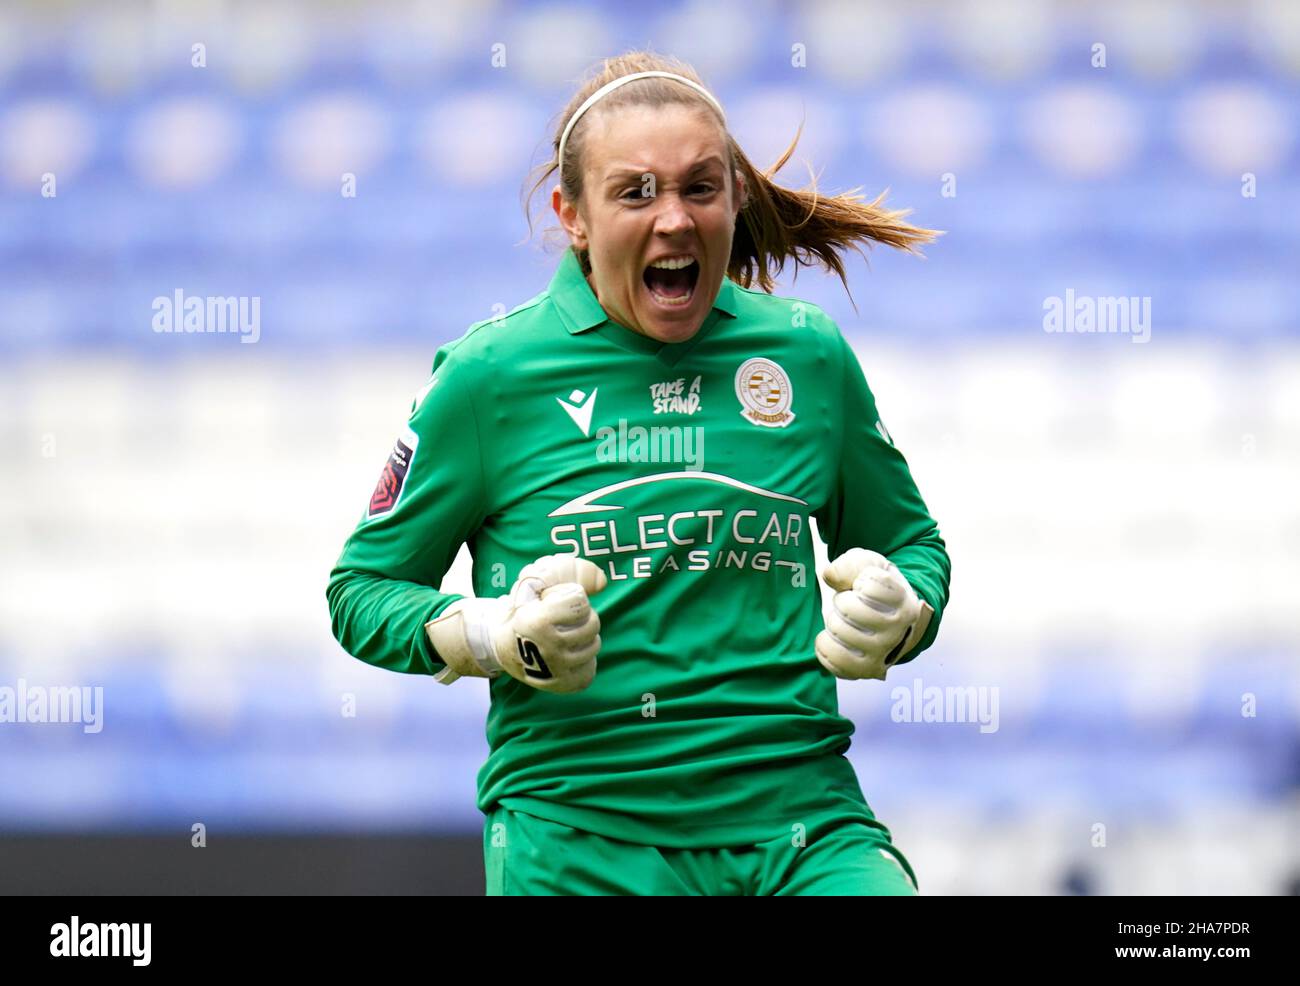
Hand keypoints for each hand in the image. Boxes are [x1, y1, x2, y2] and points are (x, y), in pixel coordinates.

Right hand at [427, 554, 606, 692]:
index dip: (571, 596)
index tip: (556, 601)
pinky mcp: (563, 685)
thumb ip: (565, 572)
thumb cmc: (523, 611)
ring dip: (584, 637)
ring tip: (565, 636)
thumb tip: (603, 581)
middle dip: (581, 616)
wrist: (503, 647)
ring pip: (594, 644)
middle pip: (592, 623)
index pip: (580, 601)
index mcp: (538, 622)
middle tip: (564, 619)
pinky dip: (583, 660)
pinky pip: (590, 668)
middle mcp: (549, 648)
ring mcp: (557, 670)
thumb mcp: (533, 584)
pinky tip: (566, 654)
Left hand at [815, 548, 925, 680]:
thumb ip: (850, 564)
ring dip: (833, 622)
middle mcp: (895, 632)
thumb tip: (829, 575)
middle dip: (842, 601)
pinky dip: (825, 645)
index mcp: (902, 602)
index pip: (869, 586)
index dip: (859, 581)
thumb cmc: (878, 590)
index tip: (864, 587)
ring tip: (845, 621)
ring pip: (839, 632)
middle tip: (851, 604)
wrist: (892, 622)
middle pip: (848, 608)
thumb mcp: (870, 567)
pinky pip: (833, 660)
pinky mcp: (863, 671)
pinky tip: (832, 637)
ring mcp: (881, 654)